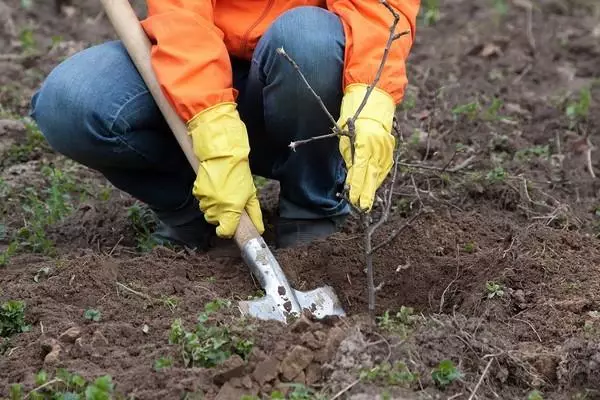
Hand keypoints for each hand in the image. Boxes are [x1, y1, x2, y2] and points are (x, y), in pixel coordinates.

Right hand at [188, 102, 263, 237]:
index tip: (229, 227)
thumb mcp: (251, 194)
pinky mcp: (197, 191)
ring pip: (207, 212)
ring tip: (222, 192)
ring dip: (214, 207)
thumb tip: (259, 229)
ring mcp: (205, 199)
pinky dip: (207, 197)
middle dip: (221, 216)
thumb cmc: (239, 173)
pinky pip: (201, 201)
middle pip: (215, 222)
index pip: (224, 232)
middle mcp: (217, 207)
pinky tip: (214, 187)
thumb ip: (254, 214)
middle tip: (229, 203)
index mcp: (231, 209)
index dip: (227, 231)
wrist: (223, 154)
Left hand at [338, 84, 395, 210]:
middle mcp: (378, 145)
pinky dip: (379, 177)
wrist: (375, 98)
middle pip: (372, 174)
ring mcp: (387, 146)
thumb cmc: (353, 114)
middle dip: (367, 192)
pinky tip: (374, 186)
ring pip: (380, 172)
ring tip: (367, 202)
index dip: (357, 186)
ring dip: (373, 187)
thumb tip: (352, 174)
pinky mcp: (390, 147)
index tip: (354, 199)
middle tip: (363, 208)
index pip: (360, 169)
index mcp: (364, 140)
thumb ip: (350, 155)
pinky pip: (385, 166)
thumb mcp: (345, 135)